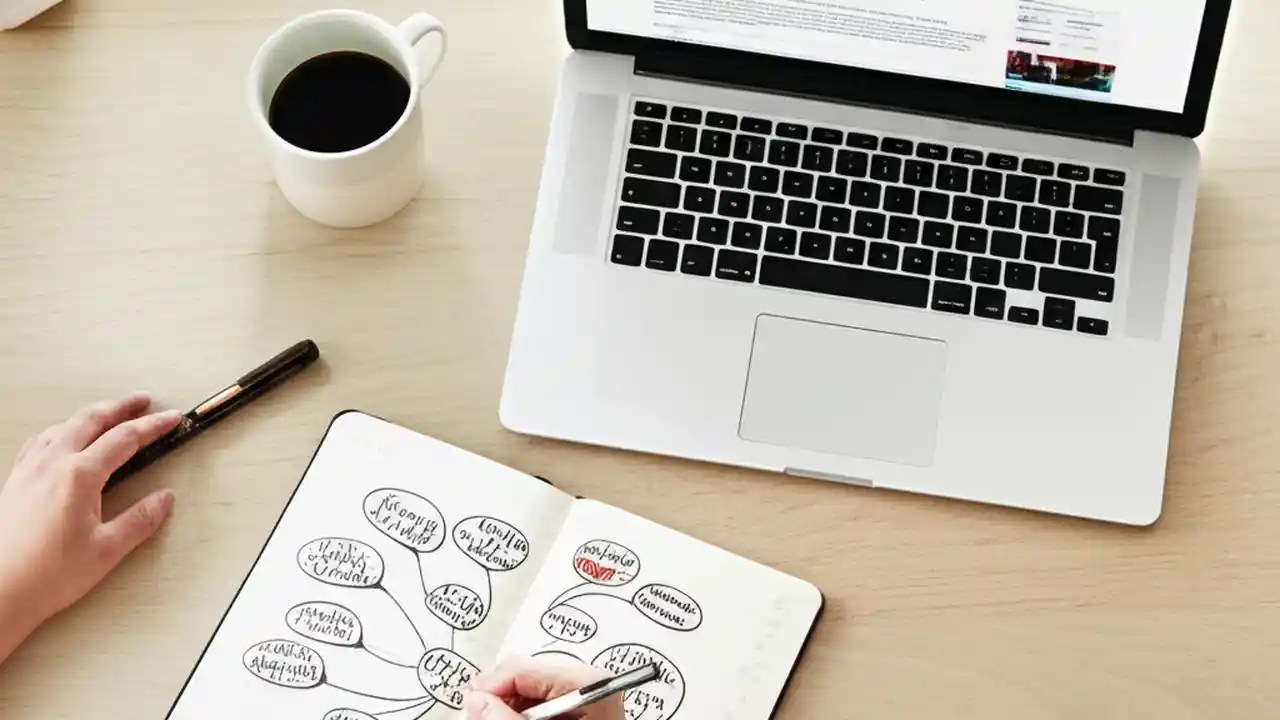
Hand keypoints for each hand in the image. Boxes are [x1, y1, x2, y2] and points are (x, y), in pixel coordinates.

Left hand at [0, 394, 181, 663]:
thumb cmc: (44, 576)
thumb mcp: (106, 550)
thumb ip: (140, 520)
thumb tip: (163, 500)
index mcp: (79, 476)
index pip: (125, 439)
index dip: (152, 426)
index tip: (170, 419)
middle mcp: (51, 465)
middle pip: (92, 419)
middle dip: (121, 407)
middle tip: (141, 402)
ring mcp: (29, 470)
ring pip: (64, 425)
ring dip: (91, 415)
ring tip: (107, 414)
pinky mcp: (14, 482)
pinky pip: (40, 441)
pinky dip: (61, 430)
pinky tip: (62, 438)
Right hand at [464, 657, 625, 719]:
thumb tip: (475, 701)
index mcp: (588, 683)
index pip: (522, 668)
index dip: (490, 687)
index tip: (470, 707)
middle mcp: (587, 681)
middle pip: (522, 676)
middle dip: (496, 698)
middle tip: (477, 717)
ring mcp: (582, 694)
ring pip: (526, 690)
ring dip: (506, 708)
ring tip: (493, 719)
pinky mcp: (576, 708)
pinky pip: (537, 702)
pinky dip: (520, 714)